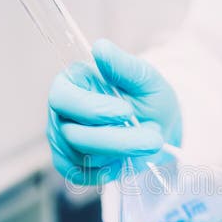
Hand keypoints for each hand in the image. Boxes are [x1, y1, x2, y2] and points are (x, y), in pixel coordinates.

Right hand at [47, 39, 181, 184]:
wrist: (161, 131)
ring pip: (81, 156)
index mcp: (72, 83)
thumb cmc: (150, 100)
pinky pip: (81, 175)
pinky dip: (108, 170)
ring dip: (120, 154)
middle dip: (116, 139)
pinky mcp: (70, 165)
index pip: (62, 98)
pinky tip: (126, 159)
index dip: (92, 109)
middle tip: (153, 138)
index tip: (126, 111)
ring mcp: (62, 141)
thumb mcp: (146, 79)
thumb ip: (123, 65)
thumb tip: (100, 47)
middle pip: (73, 134)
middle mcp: (61, 113)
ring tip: (146, 142)